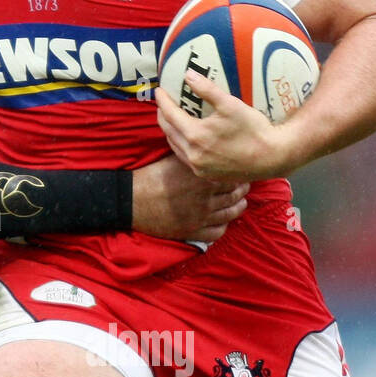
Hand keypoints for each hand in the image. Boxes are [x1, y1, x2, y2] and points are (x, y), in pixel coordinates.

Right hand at [131, 152, 249, 241]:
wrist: (131, 201)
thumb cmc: (150, 176)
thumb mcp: (173, 159)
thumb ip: (193, 155)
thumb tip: (206, 144)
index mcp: (202, 179)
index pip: (232, 177)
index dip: (239, 174)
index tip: (240, 170)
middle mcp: (206, 199)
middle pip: (234, 195)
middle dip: (242, 190)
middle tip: (244, 185)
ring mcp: (201, 217)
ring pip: (230, 213)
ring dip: (238, 207)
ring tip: (241, 202)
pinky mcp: (193, 232)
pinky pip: (217, 232)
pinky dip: (224, 226)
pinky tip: (224, 220)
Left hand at [155, 71, 291, 181]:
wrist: (273, 157)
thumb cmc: (253, 129)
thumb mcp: (230, 104)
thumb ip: (206, 89)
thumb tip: (188, 75)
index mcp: (195, 135)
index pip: (170, 115)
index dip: (163, 101)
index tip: (159, 90)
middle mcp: (192, 154)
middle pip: (168, 131)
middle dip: (163, 115)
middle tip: (164, 103)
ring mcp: (198, 167)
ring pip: (175, 146)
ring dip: (171, 131)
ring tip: (173, 118)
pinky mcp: (206, 175)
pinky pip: (186, 158)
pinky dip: (182, 145)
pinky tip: (187, 138)